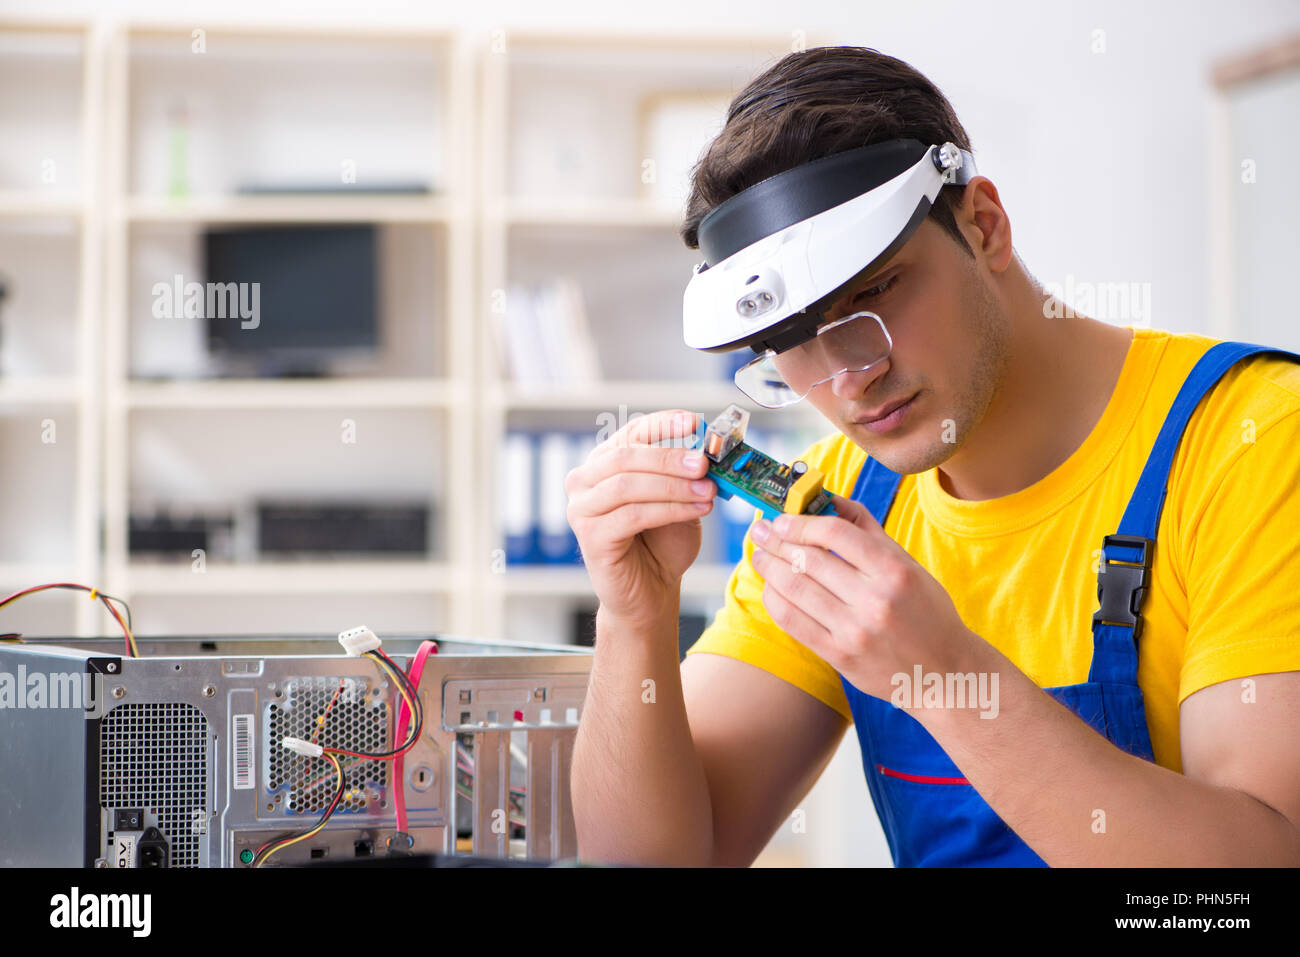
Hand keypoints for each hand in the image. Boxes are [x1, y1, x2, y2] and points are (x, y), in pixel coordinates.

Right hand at [565, 409, 714, 624]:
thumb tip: (707, 449)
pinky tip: (697, 510)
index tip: (694, 421)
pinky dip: (670, 509)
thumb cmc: (662, 543)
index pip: (632, 432)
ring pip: (628, 485)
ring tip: (707, 491)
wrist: (651, 591)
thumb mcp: (680, 499)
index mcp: (605, 462)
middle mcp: (585, 480)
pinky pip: (633, 515)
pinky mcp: (590, 537)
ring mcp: (582, 509)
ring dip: (674, 486)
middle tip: (704, 463)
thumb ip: (686, 474)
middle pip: (627, 457)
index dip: (663, 423)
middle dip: (670, 458)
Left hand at [749, 493, 978, 699]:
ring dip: (768, 567)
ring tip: (759, 555)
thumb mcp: (907, 565)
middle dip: (776, 541)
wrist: (944, 673)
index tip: (782, 518)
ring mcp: (855, 631)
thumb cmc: (926, 612)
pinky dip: (774, 599)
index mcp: (895, 571)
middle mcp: (875, 601)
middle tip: (759, 530)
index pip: (836, 534)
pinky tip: (770, 586)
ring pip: (794, 589)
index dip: (801, 522)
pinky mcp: (840, 656)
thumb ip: (868, 530)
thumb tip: (830, 499)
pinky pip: (793, 622)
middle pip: (809, 560)